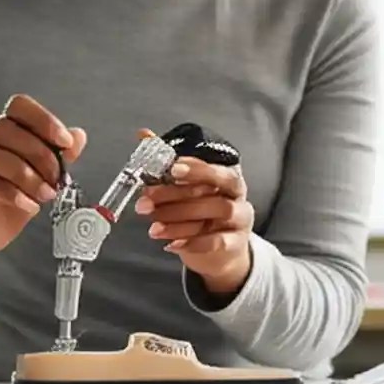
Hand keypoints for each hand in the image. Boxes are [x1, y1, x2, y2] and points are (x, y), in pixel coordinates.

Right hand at [0, 94, 85, 280]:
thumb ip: (60, 154)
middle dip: (41, 155)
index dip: (44, 120)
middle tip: (56, 179)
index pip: (19, 107)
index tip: (65, 142)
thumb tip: (78, 135)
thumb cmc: (12, 198)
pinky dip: (12, 194)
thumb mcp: (42, 175)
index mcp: (5, 131)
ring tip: (46, 195)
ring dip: (27, 176)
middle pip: (7, 129)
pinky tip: (30, 206)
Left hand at [133, 131, 253, 295]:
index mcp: (226, 175)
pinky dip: (192, 243)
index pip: (214, 168)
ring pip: (214, 214)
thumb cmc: (203, 210)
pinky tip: (170, 244)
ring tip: (153, 227)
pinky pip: (216, 242)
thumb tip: (144, 135)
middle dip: (176, 195)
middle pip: (213, 190)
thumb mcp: (188, 185)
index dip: (195, 168)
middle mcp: (236, 194)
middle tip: (147, 200)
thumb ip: (168, 162)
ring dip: (179, 220)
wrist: (221, 249)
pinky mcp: (235, 242)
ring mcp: (239, 218)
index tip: (173, 168)